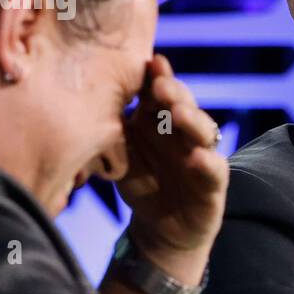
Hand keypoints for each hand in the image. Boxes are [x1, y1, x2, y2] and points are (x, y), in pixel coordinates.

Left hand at [117, 54, 228, 283]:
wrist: (160, 231)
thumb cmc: (141, 184)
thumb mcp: (120, 155)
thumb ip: (110, 131)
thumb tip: (78, 101)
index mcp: (159, 121)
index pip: (160, 92)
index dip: (157, 76)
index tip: (151, 62)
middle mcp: (183, 133)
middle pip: (183, 105)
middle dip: (174, 92)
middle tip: (160, 85)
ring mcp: (202, 155)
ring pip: (203, 131)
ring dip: (192, 120)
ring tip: (179, 113)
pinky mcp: (214, 184)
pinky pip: (215, 170)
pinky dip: (208, 162)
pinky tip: (198, 157)